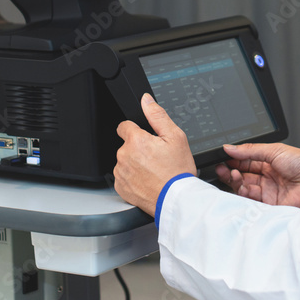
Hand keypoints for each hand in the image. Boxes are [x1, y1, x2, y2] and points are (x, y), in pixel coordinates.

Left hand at [114, 93, 197, 215]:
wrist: (176, 199)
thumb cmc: (177, 171)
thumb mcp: (175, 137)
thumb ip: (157, 115)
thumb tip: (146, 100)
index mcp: (136, 140)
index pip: (124, 126)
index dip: (136, 131)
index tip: (146, 139)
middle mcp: (124, 155)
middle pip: (126, 145)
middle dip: (138, 148)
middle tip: (156, 158)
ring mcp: (121, 172)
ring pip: (124, 161)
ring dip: (135, 163)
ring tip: (153, 171)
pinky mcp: (121, 187)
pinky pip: (124, 177)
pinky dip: (133, 178)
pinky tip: (147, 180)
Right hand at [215, 143, 299, 207]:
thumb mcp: (274, 150)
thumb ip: (250, 150)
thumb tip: (230, 147)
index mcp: (270, 161)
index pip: (246, 160)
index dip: (234, 159)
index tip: (222, 157)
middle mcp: (268, 176)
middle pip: (243, 174)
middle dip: (231, 170)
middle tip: (221, 167)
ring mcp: (268, 190)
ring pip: (245, 187)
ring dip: (235, 180)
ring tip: (233, 174)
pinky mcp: (270, 205)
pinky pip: (251, 200)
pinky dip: (243, 193)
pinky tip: (240, 186)